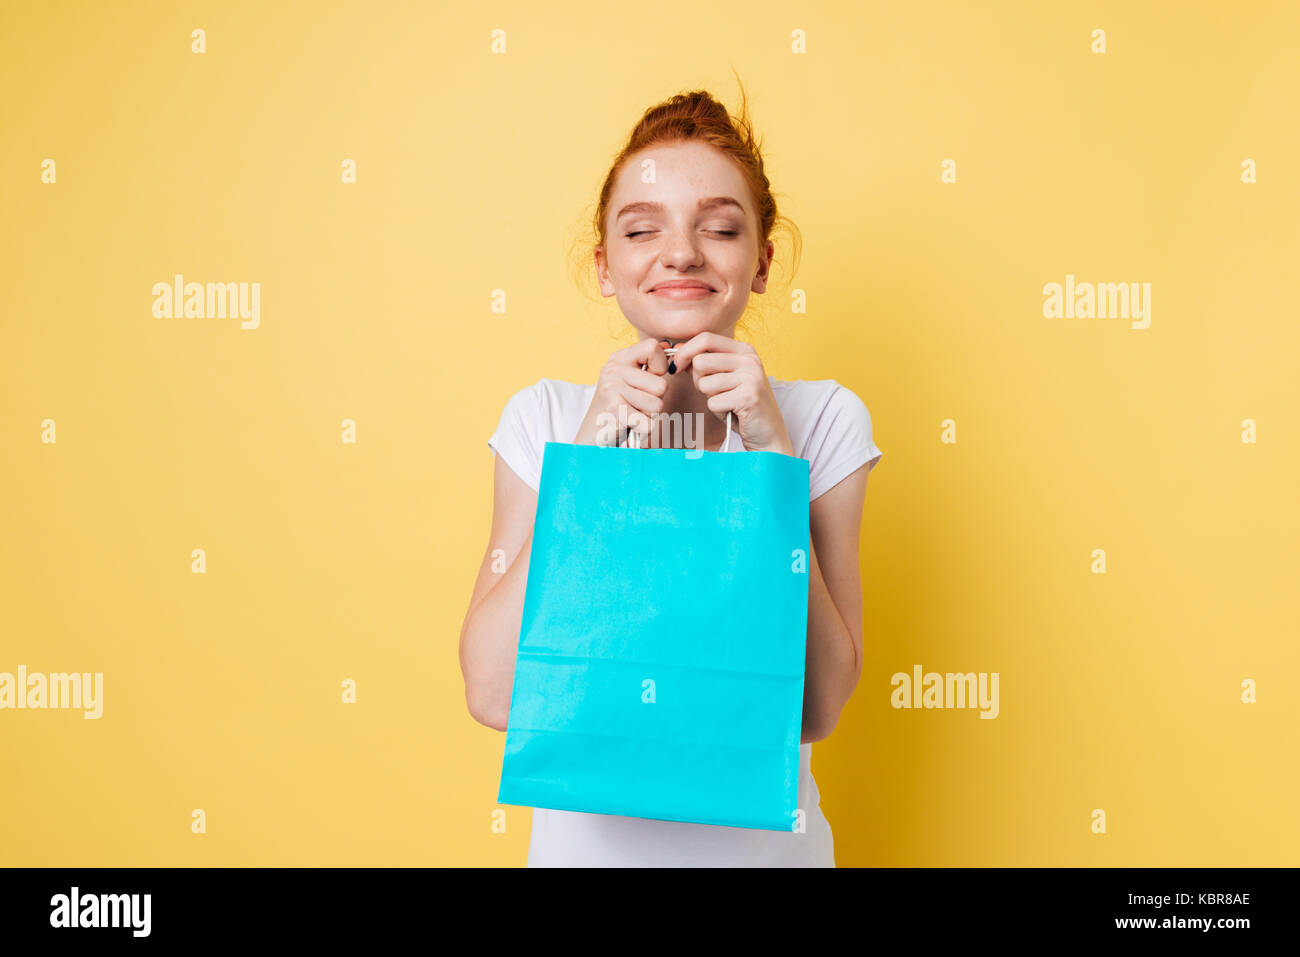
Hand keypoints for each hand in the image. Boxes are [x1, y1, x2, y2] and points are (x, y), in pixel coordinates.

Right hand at [572, 337, 669, 446]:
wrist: (593, 436)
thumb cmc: (619, 408)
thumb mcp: (631, 380)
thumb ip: (650, 366)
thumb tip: (669, 348)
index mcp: (619, 358)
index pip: (653, 347)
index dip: (660, 367)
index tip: (648, 380)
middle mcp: (613, 369)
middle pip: (661, 385)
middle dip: (655, 400)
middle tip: (635, 404)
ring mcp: (612, 388)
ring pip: (657, 405)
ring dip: (648, 415)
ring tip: (631, 414)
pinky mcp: (614, 409)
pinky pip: (649, 423)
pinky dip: (643, 429)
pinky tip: (628, 425)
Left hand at [671, 332, 793, 454]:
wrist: (767, 431)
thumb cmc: (740, 405)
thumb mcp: (723, 378)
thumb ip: (703, 364)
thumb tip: (677, 350)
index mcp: (744, 350)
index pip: (705, 338)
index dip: (685, 352)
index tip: (676, 366)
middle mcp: (749, 359)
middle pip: (700, 361)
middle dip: (697, 380)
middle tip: (713, 392)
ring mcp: (750, 377)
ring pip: (704, 383)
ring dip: (709, 397)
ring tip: (727, 402)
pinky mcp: (748, 396)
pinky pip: (712, 402)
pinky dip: (717, 411)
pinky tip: (732, 412)